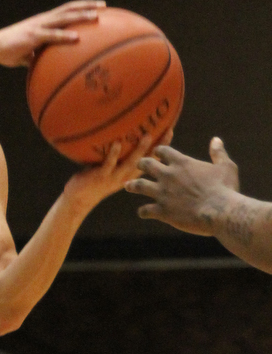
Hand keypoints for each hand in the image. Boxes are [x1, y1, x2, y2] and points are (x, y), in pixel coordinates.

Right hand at [0, 0, 105, 67]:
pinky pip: (52, 35)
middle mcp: (43, 20)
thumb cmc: (11, 51)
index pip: (66, 10)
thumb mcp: (30, 53)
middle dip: (87, 5)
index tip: (98, 6)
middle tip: (104, 6)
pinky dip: (65, 35)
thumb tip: (50, 68)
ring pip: (64, 17)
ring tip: (96, 16)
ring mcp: (39, 26)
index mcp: (44, 21)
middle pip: (69, 8)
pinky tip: (76, 37)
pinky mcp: (33, 36)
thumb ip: (41, 56)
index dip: (82, 6)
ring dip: (80, 16)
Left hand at [62, 131, 161, 213]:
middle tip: (168, 132)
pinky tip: (116, 143)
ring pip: (130, 163)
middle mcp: (126, 176)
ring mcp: (114, 177)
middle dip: (158, 147)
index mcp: (131, 174)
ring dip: (139, 150)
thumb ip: (119, 155)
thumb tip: (122, 132)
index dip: (162, 147)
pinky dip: (113, 154)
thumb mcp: (111, 168)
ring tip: (148, 136)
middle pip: (147, 161)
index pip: (151, 160)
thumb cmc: (95, 179)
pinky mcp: (100, 177)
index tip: (170, 130)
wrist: (79, 199)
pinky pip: (108, 164)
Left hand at [124, 136, 239, 234]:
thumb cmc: (225, 189)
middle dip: (141, 164)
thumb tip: (216, 140)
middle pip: (146, 164)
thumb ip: (218, 153)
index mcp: (182, 163)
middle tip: (139, 166)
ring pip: (139, 185)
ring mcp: (162, 193)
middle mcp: (168, 176)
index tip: (157, 153)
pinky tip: (143, 213)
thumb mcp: (226, 167)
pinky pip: (145, 210)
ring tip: (127, 185)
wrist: (219, 211)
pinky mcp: (162, 210)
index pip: (162, 151)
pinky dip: (143, 212)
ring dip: (132, 185)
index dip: (158, 151)